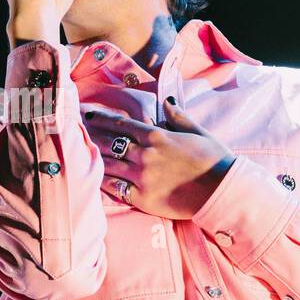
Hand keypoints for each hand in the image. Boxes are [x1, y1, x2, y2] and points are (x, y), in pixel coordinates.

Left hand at [83, 98, 235, 219]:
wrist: (222, 191)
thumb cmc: (213, 159)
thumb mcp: (196, 131)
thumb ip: (177, 116)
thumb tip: (165, 101)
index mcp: (157, 136)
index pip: (121, 124)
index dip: (102, 118)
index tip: (89, 115)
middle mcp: (145, 155)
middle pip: (109, 143)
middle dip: (92, 137)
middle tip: (78, 133)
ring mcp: (141, 178)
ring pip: (108, 165)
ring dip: (94, 159)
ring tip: (81, 156)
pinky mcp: (142, 199)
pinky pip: (115, 189)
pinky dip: (104, 182)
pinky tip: (95, 179)